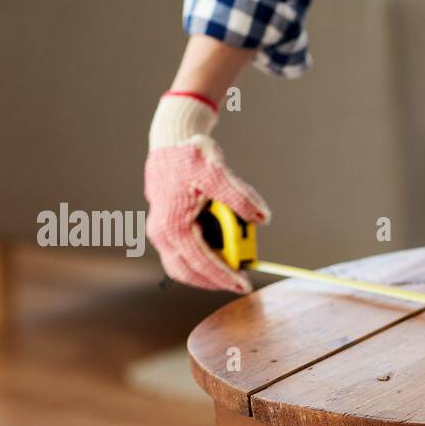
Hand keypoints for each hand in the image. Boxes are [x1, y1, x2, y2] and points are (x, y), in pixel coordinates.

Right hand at [144, 92, 268, 292]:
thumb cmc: (191, 155)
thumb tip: (263, 218)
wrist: (172, 141)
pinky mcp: (166, 230)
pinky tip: (221, 257)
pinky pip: (182, 257)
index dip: (223, 276)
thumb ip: (240, 196)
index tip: (244, 284)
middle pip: (188, 272)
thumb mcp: (217, 171)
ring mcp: (161, 233)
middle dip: (215, 279)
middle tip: (241, 280)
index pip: (199, 262)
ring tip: (233, 268)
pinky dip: (202, 262)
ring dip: (208, 272)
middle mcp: (161, 233)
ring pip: (183, 268)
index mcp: (171, 224)